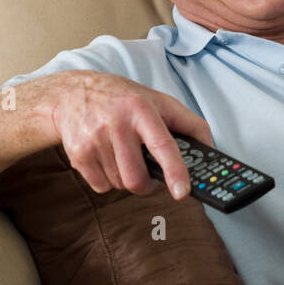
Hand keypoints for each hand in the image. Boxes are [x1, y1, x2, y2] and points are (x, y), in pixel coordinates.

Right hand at [40, 70, 213, 199]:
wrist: (72, 92)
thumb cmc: (124, 99)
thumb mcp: (159, 101)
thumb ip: (189, 124)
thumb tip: (211, 151)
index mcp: (142, 110)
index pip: (163, 145)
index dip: (175, 172)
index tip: (183, 193)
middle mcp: (117, 124)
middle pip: (137, 178)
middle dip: (146, 183)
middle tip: (146, 169)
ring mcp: (94, 140)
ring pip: (120, 185)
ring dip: (126, 178)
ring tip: (122, 154)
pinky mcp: (78, 153)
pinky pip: (101, 187)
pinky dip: (108, 179)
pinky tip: (106, 157)